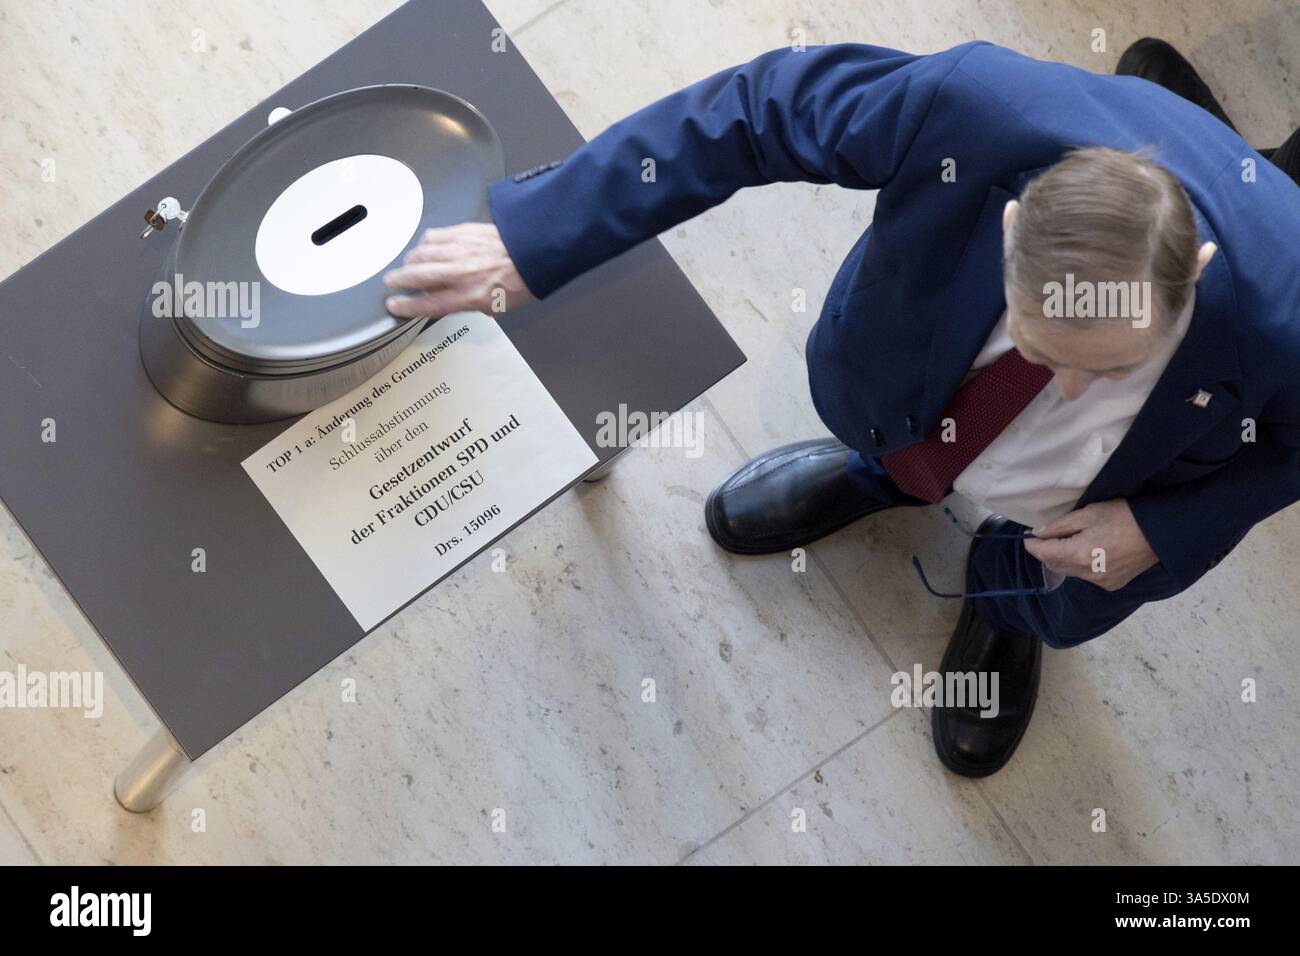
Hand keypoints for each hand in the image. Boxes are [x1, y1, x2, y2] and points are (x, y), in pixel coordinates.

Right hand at [383, 223, 533, 318]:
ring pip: (422, 254)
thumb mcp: (494, 306)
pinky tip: (425, 247)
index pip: (427, 304)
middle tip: (391, 282)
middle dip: (398, 280)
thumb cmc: (520, 281)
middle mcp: (460, 272)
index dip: (406, 305)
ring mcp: (460, 250)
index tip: (394, 305)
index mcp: (469, 296)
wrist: (535, 253)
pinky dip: (426, 243)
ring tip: (407, 265)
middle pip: (417, 276)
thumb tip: (448, 303)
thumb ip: (467, 304)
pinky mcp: (463, 232)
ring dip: (410, 261)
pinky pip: (435, 236)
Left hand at [1023, 499, 1157, 591]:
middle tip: (1047, 536)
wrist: (1160, 533)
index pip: (1042, 554)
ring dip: (1062, 560)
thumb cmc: (1123, 516)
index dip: (1032, 544)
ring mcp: (1100, 582)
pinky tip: (1088, 553)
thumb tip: (1037, 533)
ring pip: (1069, 572)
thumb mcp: (1088, 514)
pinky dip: (1080, 566)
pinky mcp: (1112, 585)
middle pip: (1053, 565)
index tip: (1028, 535)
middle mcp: (1086, 574)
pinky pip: (1086, 577)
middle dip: (1046, 552)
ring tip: (1067, 542)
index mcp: (1078, 555)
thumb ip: (1059, 526)